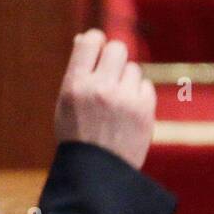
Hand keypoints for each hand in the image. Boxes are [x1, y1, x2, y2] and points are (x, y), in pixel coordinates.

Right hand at [53, 30, 156, 170]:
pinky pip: (147, 87)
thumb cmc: (79, 136)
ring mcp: (124, 100)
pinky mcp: (144, 113)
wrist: (99, 175)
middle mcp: (100, 88)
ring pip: (133, 69)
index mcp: (75, 83)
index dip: (97, 41)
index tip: (99, 47)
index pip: (91, 41)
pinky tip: (131, 111)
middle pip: (117, 49)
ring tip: (119, 102)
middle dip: (115, 59)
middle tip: (112, 75)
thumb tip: (87, 38)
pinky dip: (140, 95)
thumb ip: (78, 71)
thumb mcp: (67, 102)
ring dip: (127, 80)